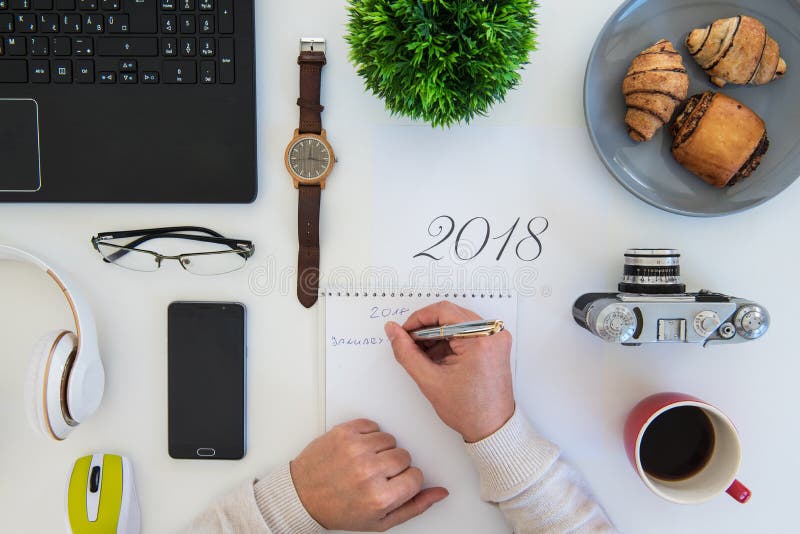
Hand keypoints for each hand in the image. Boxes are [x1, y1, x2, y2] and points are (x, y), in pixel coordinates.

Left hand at [290, 419, 447, 531]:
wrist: (303, 496)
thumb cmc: (339, 510)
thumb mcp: (380, 520)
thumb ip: (414, 506)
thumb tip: (439, 492)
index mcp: (380, 497)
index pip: (416, 476)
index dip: (406, 481)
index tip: (393, 484)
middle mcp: (368, 471)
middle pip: (405, 455)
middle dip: (393, 466)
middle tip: (375, 476)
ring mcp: (355, 449)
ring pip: (390, 439)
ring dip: (380, 450)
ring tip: (364, 463)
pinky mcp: (343, 433)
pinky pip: (372, 425)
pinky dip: (367, 436)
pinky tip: (357, 451)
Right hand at [385, 301, 514, 442]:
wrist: (493, 428)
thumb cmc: (469, 410)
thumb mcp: (429, 380)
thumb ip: (406, 352)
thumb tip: (393, 331)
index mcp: (479, 339)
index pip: (443, 311)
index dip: (418, 319)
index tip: (404, 331)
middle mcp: (492, 333)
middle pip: (451, 314)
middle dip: (427, 328)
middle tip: (411, 344)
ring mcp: (496, 337)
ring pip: (458, 322)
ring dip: (437, 334)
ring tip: (425, 355)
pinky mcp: (495, 343)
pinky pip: (467, 331)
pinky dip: (450, 340)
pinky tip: (439, 357)